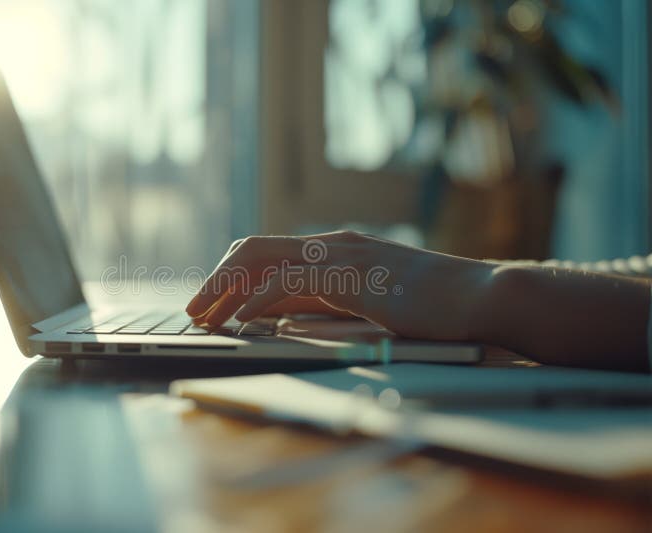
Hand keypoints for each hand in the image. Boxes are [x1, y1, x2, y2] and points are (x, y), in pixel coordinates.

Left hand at [186, 231, 495, 340]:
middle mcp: (332, 245)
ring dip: (226, 290)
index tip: (209, 305)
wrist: (482, 298)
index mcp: (334, 249)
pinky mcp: (356, 276)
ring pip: (263, 261)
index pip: (265, 254)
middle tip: (193, 310)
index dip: (229, 278)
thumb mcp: (367, 300)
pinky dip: (259, 300)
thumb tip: (278, 316)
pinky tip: (244, 320)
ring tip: (204, 317)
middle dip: (215, 279)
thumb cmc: (431, 306)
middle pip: (252, 249)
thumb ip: (326, 301)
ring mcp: (343, 256)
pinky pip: (293, 282)